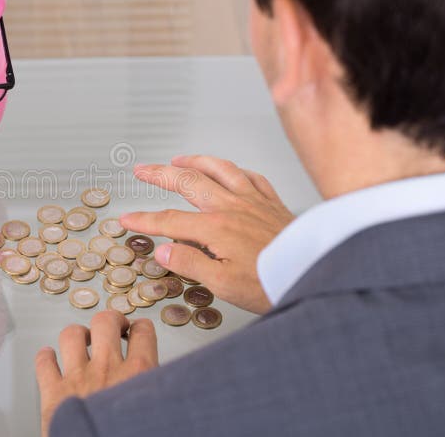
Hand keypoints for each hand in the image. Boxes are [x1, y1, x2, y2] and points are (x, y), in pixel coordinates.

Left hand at [34, 311, 158, 436]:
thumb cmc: (130, 436)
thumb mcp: (158, 414)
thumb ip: (156, 394)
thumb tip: (163, 389)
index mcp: (140, 374)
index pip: (144, 332)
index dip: (141, 329)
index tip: (138, 331)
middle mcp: (108, 369)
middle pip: (105, 322)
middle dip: (110, 320)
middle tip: (113, 328)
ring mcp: (77, 379)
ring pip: (71, 335)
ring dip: (78, 335)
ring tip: (83, 340)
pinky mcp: (52, 395)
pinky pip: (43, 363)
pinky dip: (45, 357)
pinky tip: (50, 358)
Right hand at [121, 155, 294, 313]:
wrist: (318, 275)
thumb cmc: (273, 283)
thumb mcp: (224, 284)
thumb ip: (190, 263)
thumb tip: (162, 250)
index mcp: (216, 228)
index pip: (169, 220)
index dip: (144, 219)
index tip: (127, 219)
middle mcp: (232, 207)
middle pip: (188, 182)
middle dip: (160, 174)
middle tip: (142, 170)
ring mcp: (253, 201)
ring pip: (219, 169)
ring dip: (194, 161)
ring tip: (178, 158)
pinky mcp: (272, 203)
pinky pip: (250, 176)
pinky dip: (233, 169)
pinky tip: (228, 170)